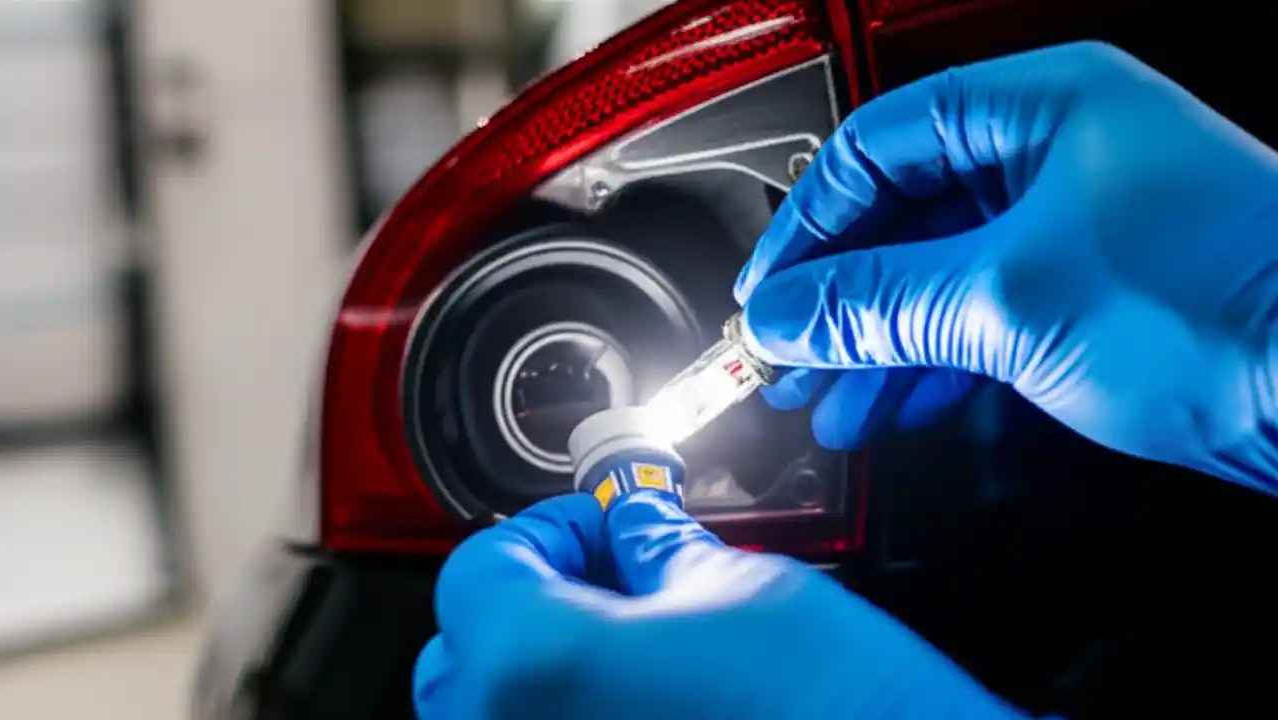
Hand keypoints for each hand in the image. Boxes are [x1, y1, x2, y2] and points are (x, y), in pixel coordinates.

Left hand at [414, 492, 1024, 719]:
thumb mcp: (733, 584)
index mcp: (527, 662)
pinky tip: (642, 691)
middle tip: (616, 565)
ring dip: (543, 656)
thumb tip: (628, 521)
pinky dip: (568, 710)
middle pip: (468, 644)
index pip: (480, 566)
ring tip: (634, 631)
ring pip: (491, 708)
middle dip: (538, 589)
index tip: (602, 516)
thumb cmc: (835, 707)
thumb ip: (652, 543)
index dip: (548, 525)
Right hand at [734, 41, 1277, 493]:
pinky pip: (975, 317)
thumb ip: (877, 305)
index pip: (877, 146)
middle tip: (785, 353)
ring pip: (934, 274)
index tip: (768, 293)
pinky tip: (886, 406)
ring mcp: (1071, 228)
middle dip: (835, 295)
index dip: (808, 224)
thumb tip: (786, 317)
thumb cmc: (1228, 308)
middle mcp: (1054, 155)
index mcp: (1043, 106)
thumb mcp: (1010, 298)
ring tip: (822, 397)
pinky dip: (925, 363)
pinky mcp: (1086, 295)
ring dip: (872, 342)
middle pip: (901, 215)